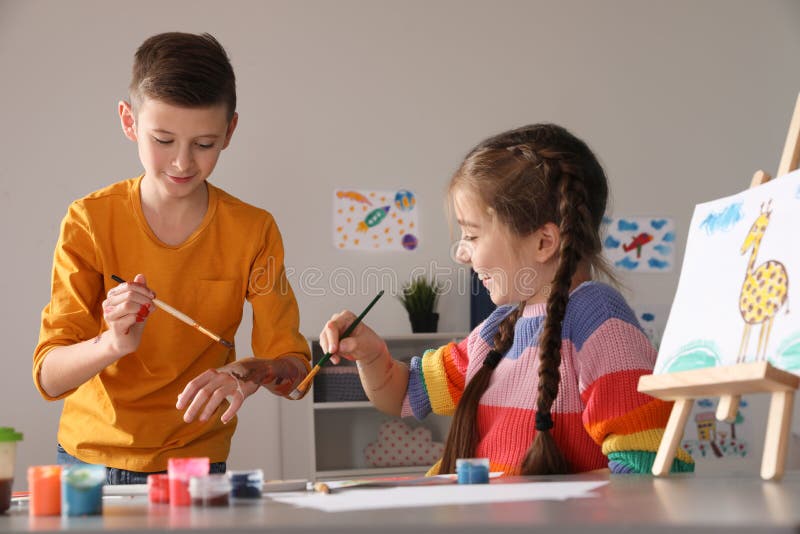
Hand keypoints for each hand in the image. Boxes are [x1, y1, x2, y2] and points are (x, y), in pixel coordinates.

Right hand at [102, 273, 153, 356]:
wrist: (127, 340)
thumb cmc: (133, 320)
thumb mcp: (139, 303)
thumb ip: (140, 290)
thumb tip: (141, 276)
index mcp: (113, 295)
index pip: (128, 285)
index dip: (143, 289)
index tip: (153, 296)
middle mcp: (108, 303)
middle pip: (129, 294)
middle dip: (145, 299)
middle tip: (153, 306)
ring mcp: (109, 315)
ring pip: (128, 305)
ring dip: (143, 308)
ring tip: (146, 313)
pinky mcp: (115, 326)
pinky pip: (131, 317)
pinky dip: (140, 317)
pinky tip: (139, 321)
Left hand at [176, 357, 303, 422]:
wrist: (254, 368)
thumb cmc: (230, 375)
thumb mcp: (213, 378)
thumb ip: (198, 387)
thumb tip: (179, 398)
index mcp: (211, 373)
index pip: (194, 384)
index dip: (186, 395)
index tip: (179, 407)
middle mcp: (221, 376)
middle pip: (204, 391)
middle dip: (194, 406)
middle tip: (187, 418)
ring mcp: (233, 382)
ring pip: (218, 396)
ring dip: (208, 409)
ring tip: (202, 419)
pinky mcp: (244, 389)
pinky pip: (236, 402)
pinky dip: (230, 412)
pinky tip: (224, 419)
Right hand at [319, 310, 387, 365]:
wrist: (367, 350)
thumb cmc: (368, 344)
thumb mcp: (364, 344)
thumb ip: (352, 344)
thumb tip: (340, 346)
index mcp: (347, 317)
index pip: (333, 325)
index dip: (332, 338)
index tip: (334, 350)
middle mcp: (337, 321)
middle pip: (326, 332)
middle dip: (328, 346)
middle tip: (335, 359)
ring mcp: (332, 330)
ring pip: (324, 340)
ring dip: (328, 352)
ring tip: (338, 360)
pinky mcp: (329, 338)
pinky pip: (325, 346)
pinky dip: (329, 354)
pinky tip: (337, 359)